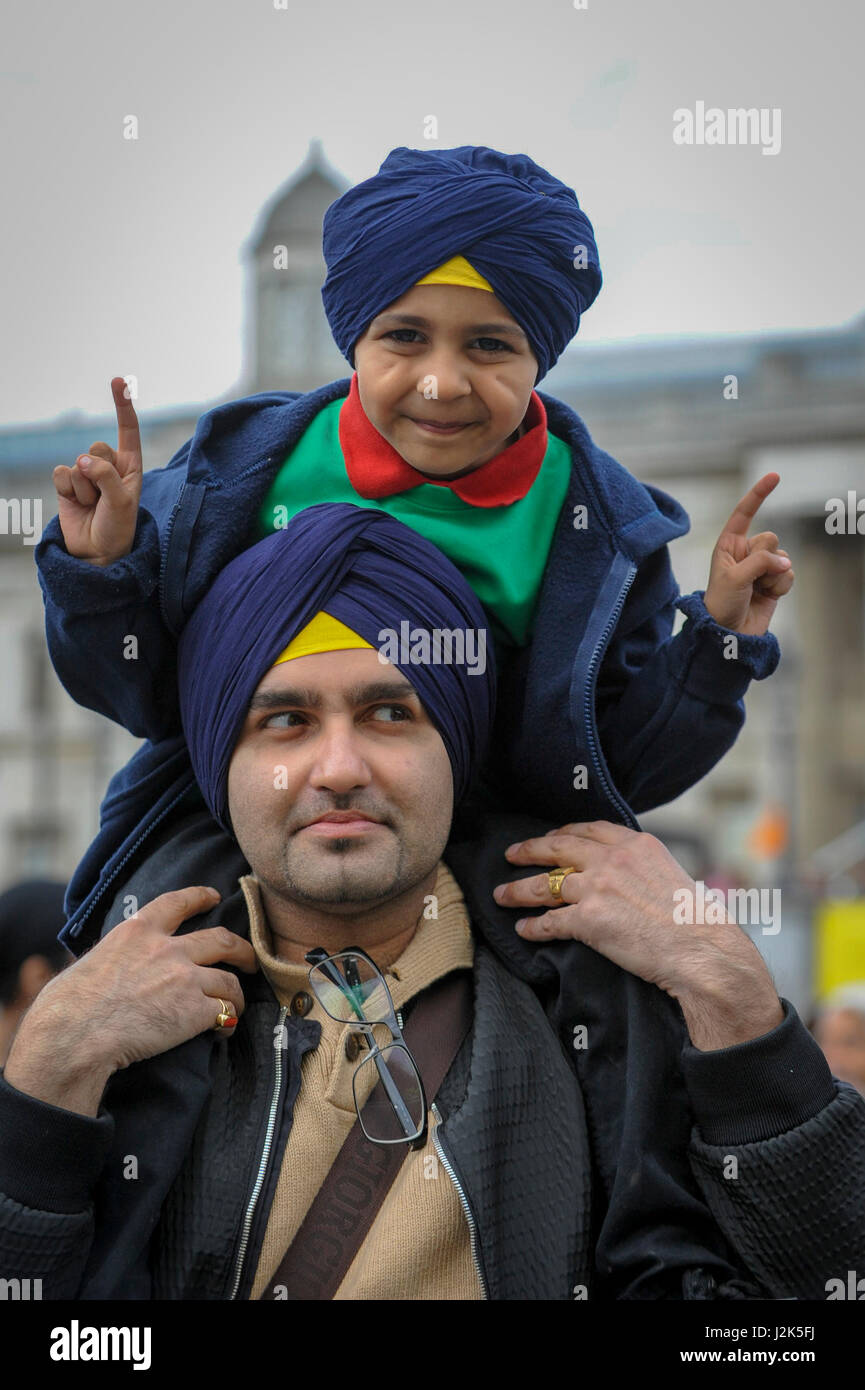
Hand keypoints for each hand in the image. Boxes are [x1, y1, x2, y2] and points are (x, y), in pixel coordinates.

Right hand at [4, 887, 258, 1115]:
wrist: (76, 1032)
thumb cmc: (69, 1005)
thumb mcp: (94, 962)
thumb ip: (118, 958)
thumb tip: (116, 969)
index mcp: (137, 932)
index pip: (176, 903)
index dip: (199, 897)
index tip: (214, 896)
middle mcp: (167, 949)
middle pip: (221, 939)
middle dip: (242, 948)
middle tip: (250, 958)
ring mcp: (185, 978)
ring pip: (230, 980)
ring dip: (237, 994)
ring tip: (236, 1005)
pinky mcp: (195, 1010)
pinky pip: (226, 1011)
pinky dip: (229, 1021)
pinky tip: (223, 1030)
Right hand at [53, 377, 143, 565]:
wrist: (97, 553)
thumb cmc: (118, 528)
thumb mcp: (122, 503)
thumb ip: (106, 477)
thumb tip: (81, 461)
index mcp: (130, 466)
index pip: (128, 430)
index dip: (123, 405)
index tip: (119, 380)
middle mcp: (109, 466)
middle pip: (97, 448)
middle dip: (99, 474)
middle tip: (105, 499)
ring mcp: (86, 474)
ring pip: (77, 464)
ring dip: (85, 489)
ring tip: (93, 506)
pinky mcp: (67, 484)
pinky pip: (61, 474)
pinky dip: (67, 491)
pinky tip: (77, 505)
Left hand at [492, 822, 783, 1048]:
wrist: (701, 949)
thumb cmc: (695, 920)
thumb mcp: (671, 874)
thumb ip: (643, 867)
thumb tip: (630, 875)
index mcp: (636, 844)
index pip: (590, 829)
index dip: (564, 832)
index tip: (550, 837)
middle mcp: (613, 859)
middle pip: (559, 848)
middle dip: (530, 850)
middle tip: (511, 853)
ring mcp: (598, 887)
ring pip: (545, 884)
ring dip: (519, 890)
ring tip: (501, 895)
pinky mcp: (589, 919)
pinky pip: (550, 921)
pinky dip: (533, 926)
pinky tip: (523, 929)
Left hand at [703, 473, 793, 634]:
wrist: (729, 634)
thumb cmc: (722, 604)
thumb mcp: (734, 578)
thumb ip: (760, 561)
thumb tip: (785, 561)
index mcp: (728, 545)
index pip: (744, 513)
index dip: (759, 494)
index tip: (775, 476)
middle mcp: (745, 552)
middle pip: (770, 538)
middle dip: (765, 557)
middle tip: (751, 578)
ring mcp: (761, 567)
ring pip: (783, 556)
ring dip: (773, 575)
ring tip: (757, 590)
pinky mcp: (774, 581)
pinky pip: (789, 573)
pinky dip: (781, 585)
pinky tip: (767, 596)